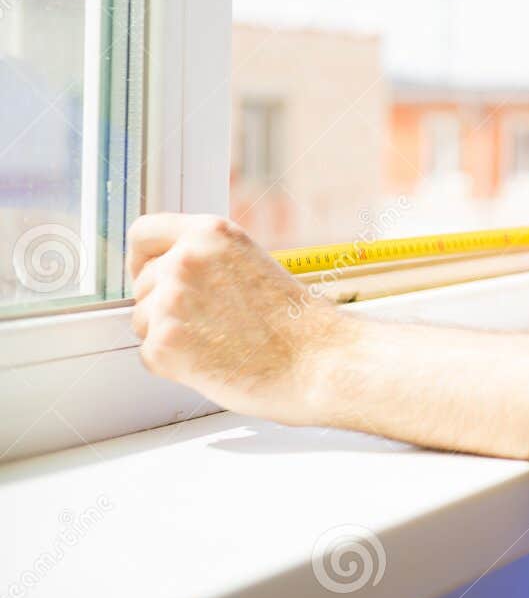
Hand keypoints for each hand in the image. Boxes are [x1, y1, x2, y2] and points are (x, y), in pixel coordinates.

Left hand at [127, 214, 351, 425]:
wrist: (318, 361)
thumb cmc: (295, 321)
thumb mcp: (251, 264)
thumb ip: (207, 261)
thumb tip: (165, 275)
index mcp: (210, 233)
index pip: (143, 232)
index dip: (143, 257)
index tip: (150, 273)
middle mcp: (185, 260)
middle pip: (142, 283)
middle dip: (164, 305)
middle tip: (211, 323)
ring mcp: (170, 302)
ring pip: (142, 320)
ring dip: (169, 334)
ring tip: (218, 342)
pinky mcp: (163, 344)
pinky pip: (149, 354)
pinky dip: (174, 365)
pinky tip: (213, 362)